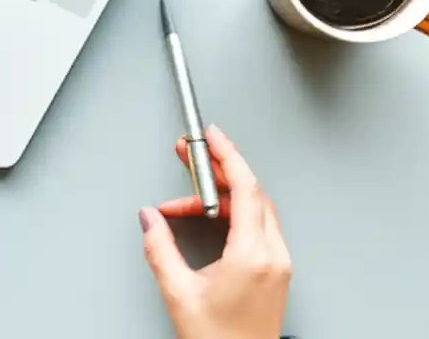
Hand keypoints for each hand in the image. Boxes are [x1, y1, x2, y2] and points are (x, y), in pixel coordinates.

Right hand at [140, 125, 292, 338]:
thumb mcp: (178, 293)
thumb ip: (160, 249)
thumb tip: (150, 219)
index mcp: (252, 256)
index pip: (245, 189)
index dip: (228, 156)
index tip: (212, 137)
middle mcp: (273, 256)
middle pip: (253, 193)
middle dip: (222, 169)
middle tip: (194, 155)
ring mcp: (278, 264)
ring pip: (257, 209)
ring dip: (226, 194)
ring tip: (191, 194)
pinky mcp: (276, 272)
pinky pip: (259, 226)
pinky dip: (234, 213)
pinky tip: (210, 217)